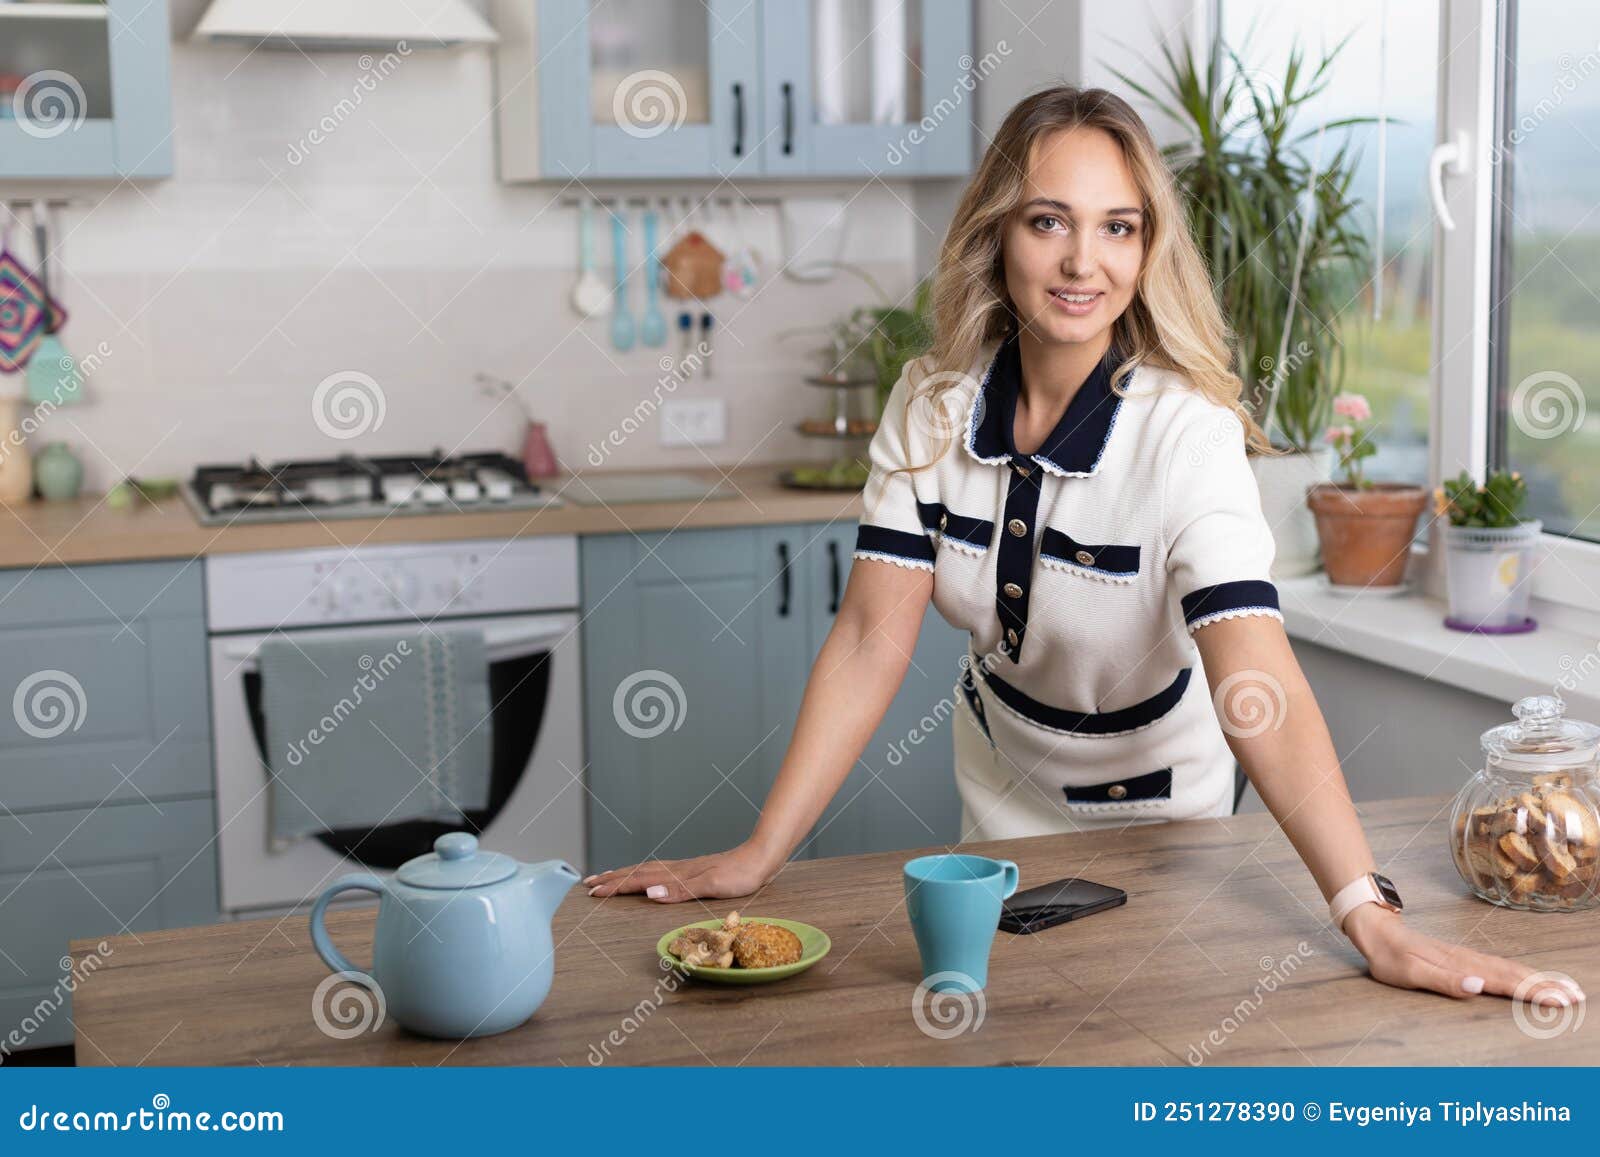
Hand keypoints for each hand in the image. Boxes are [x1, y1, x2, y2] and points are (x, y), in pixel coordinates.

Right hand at [582, 842, 779, 902]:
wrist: (761, 857)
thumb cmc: (740, 875)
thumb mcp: (712, 887)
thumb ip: (680, 890)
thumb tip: (648, 893)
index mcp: (677, 875)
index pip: (638, 880)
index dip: (615, 887)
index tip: (592, 893)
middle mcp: (677, 869)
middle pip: (637, 872)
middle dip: (611, 879)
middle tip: (587, 884)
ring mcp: (684, 868)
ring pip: (646, 870)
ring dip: (624, 874)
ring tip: (606, 878)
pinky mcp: (693, 870)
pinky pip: (658, 871)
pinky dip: (643, 874)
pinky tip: (645, 878)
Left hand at [1345, 904, 1584, 1004]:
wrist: (1376, 931)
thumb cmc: (1390, 956)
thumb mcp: (1410, 973)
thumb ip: (1444, 981)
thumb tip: (1478, 986)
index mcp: (1461, 966)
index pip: (1503, 981)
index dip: (1533, 992)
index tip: (1560, 1002)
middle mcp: (1469, 961)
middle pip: (1514, 974)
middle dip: (1546, 986)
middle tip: (1577, 998)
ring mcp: (1468, 958)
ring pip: (1511, 968)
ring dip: (1540, 978)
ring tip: (1567, 988)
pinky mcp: (1464, 958)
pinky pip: (1501, 966)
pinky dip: (1522, 972)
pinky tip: (1532, 977)